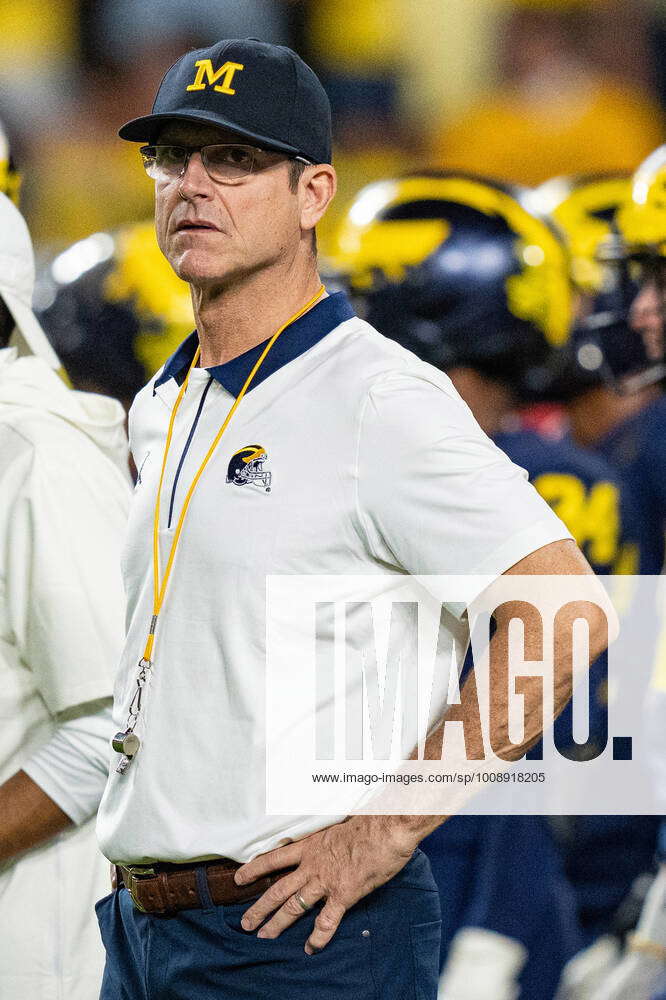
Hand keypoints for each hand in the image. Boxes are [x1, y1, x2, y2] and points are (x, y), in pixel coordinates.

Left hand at [234, 815, 417, 952]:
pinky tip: (310, 948)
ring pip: (294, 906)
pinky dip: (317, 937)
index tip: (239, 877)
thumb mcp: (340, 823)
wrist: (387, 828)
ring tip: (264, 936)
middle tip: (245, 923)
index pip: (275, 857)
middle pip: (278, 888)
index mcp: (311, 845)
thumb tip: (330, 839)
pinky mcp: (343, 895)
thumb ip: (330, 837)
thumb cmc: (369, 820)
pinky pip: (326, 921)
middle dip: (260, 907)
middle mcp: (313, 865)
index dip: (255, 868)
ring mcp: (326, 881)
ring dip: (278, 923)